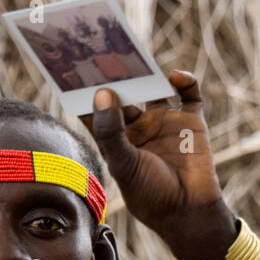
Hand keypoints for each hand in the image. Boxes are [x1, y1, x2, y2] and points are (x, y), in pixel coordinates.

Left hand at [80, 69, 236, 259]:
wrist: (189, 213)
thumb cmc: (151, 195)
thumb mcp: (124, 164)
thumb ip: (111, 131)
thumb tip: (103, 92)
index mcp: (117, 138)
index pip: (96, 107)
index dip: (83, 88)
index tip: (69, 65)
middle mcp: (139, 126)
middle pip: (124, 91)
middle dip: (114, 72)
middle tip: (102, 47)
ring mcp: (165, 122)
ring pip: (153, 86)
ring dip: (146, 70)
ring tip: (135, 54)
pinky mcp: (191, 121)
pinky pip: (189, 92)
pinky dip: (184, 80)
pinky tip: (174, 76)